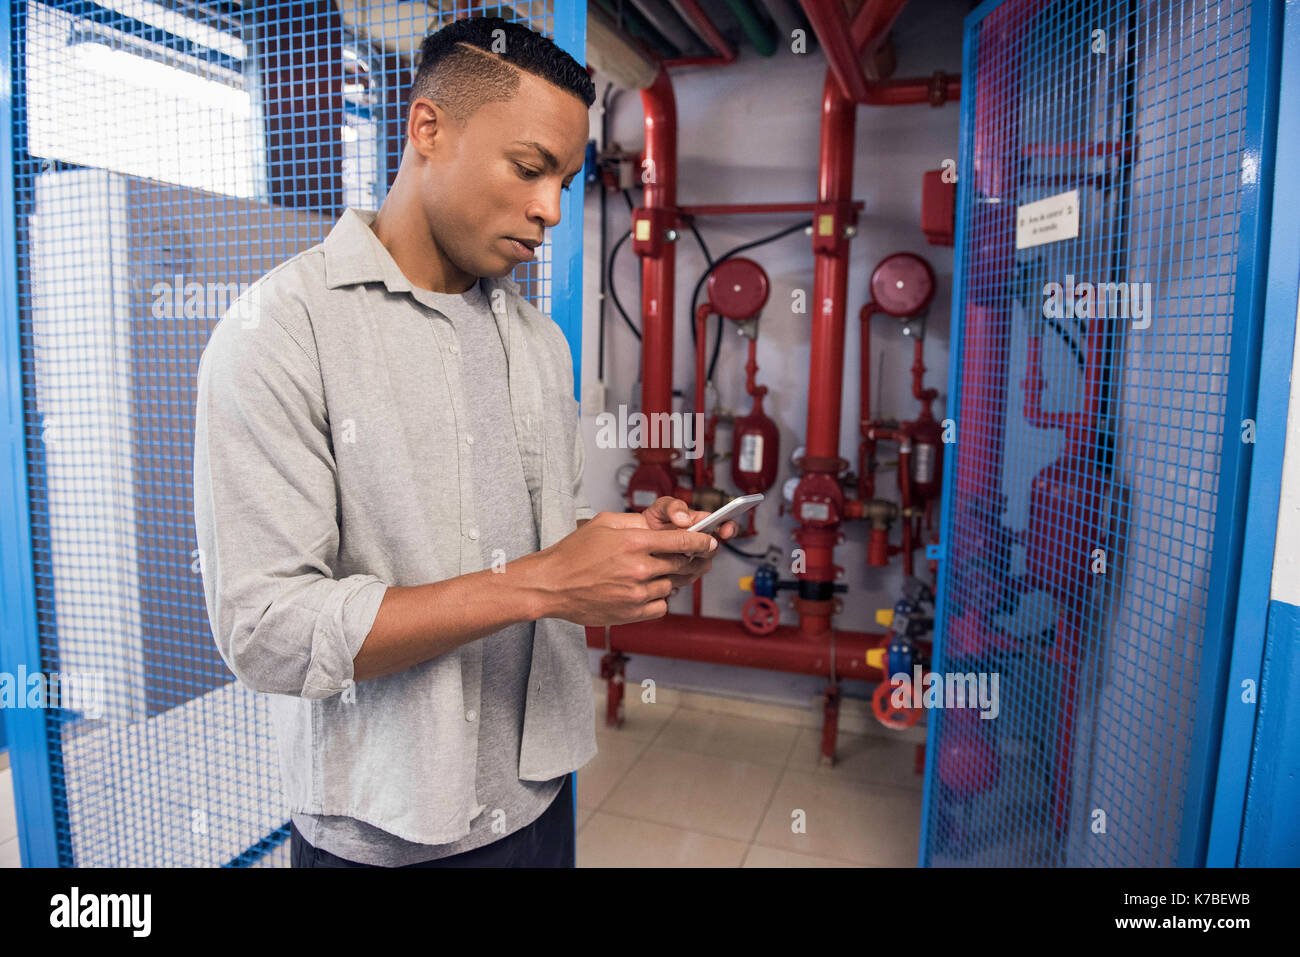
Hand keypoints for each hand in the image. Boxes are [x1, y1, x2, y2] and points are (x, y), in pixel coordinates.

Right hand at [533, 509, 718, 625]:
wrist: (551, 585)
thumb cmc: (574, 553)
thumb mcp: (604, 523)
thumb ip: (637, 523)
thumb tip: (666, 525)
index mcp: (634, 543)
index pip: (682, 542)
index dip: (701, 541)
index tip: (710, 542)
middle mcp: (638, 569)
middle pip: (682, 564)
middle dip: (692, 560)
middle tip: (693, 557)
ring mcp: (636, 593)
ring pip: (673, 586)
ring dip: (670, 579)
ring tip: (656, 573)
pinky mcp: (632, 613)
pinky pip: (661, 606)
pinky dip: (659, 599)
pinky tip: (646, 590)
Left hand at [641, 496, 737, 593]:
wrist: (637, 540)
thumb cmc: (652, 521)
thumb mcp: (660, 507)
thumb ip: (673, 507)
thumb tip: (685, 519)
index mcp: (702, 523)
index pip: (725, 525)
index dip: (730, 528)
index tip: (725, 530)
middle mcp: (701, 542)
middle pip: (713, 549)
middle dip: (702, 548)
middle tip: (687, 547)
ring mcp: (695, 559)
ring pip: (702, 566)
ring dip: (689, 562)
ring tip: (672, 555)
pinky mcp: (685, 574)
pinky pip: (688, 577)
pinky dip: (679, 573)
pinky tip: (667, 567)